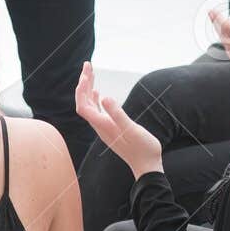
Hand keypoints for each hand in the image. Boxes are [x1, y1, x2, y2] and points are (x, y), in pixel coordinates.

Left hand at [74, 62, 162, 177]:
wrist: (147, 165)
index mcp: (102, 125)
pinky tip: (97, 92)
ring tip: (91, 72)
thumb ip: (117, 114)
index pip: (83, 105)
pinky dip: (95, 98)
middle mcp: (100, 126)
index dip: (81, 89)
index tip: (86, 73)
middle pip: (84, 102)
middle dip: (84, 83)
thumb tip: (104, 97)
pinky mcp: (111, 128)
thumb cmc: (143, 148)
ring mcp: (105, 127)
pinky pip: (97, 110)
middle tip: (87, 64)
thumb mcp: (131, 129)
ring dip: (88, 88)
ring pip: (90, 105)